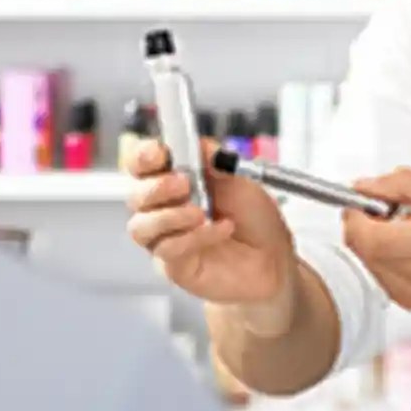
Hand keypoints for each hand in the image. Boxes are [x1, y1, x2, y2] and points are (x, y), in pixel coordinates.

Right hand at [125, 140, 295, 311]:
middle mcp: (165, 210)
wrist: (275, 257)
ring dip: (169, 216)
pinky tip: (220, 230)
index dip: (143, 156)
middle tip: (184, 184)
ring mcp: (167, 239)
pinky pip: (168, 249)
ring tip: (200, 213)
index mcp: (176, 181)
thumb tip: (200, 144)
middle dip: (156, 187)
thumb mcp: (240, 180)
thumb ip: (216, 161)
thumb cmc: (254, 219)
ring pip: (141, 227)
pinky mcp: (175, 266)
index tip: (158, 153)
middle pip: (135, 196)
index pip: (142, 165)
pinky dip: (194, 237)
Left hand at [343, 168, 410, 322]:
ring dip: (377, 245)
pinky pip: (384, 280)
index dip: (355, 218)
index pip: (373, 239)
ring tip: (410, 232)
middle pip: (367, 253)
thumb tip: (365, 186)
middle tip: (388, 211)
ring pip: (371, 267)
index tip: (360, 203)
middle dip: (365, 227)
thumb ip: (406, 184)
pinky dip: (388, 261)